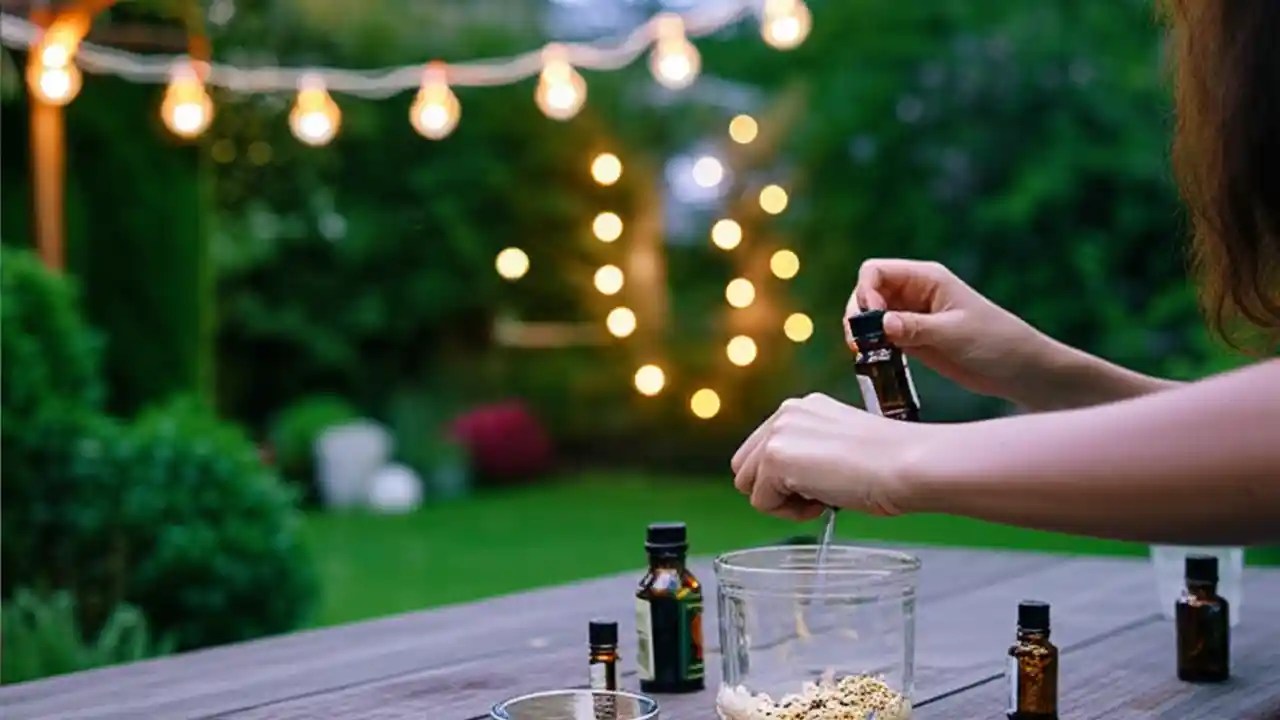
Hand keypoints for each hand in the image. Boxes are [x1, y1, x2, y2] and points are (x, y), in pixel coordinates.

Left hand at [730, 393, 931, 519]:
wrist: (907, 465)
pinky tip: (823, 501)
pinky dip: (789, 513)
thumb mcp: (840, 446)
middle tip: (817, 496)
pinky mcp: (775, 459)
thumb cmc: (890, 463)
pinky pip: (761, 504)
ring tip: (821, 497)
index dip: (786, 478)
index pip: (763, 451)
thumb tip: (793, 480)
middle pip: (745, 467)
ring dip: (781, 502)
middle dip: (774, 489)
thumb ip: (810, 453)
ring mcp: (777, 434)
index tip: (821, 483)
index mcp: (801, 408)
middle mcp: (784, 413)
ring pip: (749, 486)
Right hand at [846, 259, 1053, 403]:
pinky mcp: (912, 340)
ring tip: (865, 353)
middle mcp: (914, 293)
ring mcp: (912, 317)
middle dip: (858, 315)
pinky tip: (875, 361)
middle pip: (866, 293)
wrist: (1019, 369)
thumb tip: (881, 325)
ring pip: (870, 317)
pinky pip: (881, 338)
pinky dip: (872, 347)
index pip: (876, 272)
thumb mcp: (955, 334)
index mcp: (926, 278)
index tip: (871, 320)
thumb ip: (916, 328)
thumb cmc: (996, 342)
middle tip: (860, 343)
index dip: (865, 292)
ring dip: (862, 333)